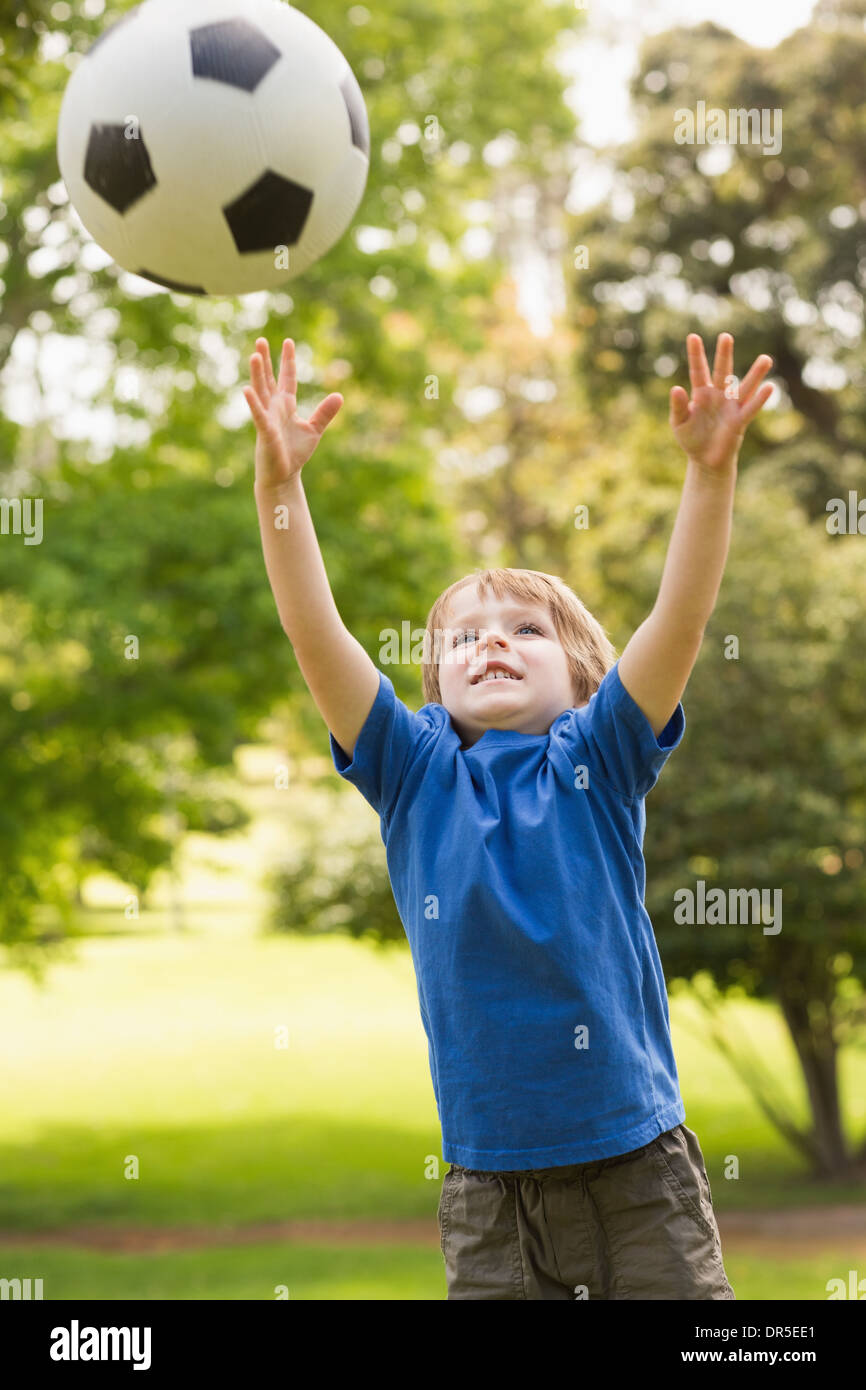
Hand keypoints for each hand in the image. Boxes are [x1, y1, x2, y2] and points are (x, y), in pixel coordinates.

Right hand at [243, 337, 342, 487]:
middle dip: (266, 360)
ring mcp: (268, 418)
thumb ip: (325, 412)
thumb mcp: (314, 430)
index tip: (288, 342)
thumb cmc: (295, 453)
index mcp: (287, 405)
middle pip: (269, 379)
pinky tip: (247, 389)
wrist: (283, 476)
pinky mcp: (265, 432)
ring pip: (261, 392)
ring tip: (254, 355)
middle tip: (261, 340)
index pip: (287, 378)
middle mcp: (275, 408)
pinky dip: (253, 402)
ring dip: (257, 374)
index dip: (287, 360)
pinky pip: (258, 415)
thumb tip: (339, 395)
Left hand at [670, 333, 772, 472]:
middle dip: (724, 355)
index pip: (698, 370)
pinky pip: (750, 408)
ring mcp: (730, 407)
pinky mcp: (739, 421)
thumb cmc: (691, 439)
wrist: (705, 460)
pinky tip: (769, 387)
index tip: (692, 337)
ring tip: (766, 359)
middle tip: (726, 337)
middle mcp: (718, 396)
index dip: (696, 355)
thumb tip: (676, 388)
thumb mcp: (679, 423)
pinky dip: (759, 399)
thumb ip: (678, 406)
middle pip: (722, 372)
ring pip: (744, 387)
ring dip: (755, 374)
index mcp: (701, 393)